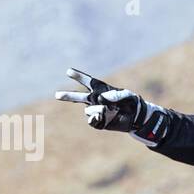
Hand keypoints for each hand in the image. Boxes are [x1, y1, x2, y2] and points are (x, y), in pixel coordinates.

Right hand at [55, 68, 169, 145]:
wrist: (136, 118)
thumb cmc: (132, 102)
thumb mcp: (127, 95)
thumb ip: (115, 94)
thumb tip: (101, 99)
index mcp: (101, 89)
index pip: (87, 81)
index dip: (78, 76)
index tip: (68, 71)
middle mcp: (95, 100)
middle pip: (79, 97)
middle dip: (68, 95)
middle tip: (57, 95)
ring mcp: (96, 111)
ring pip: (88, 110)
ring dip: (96, 109)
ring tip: (107, 110)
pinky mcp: (99, 122)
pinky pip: (92, 121)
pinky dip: (94, 119)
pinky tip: (99, 116)